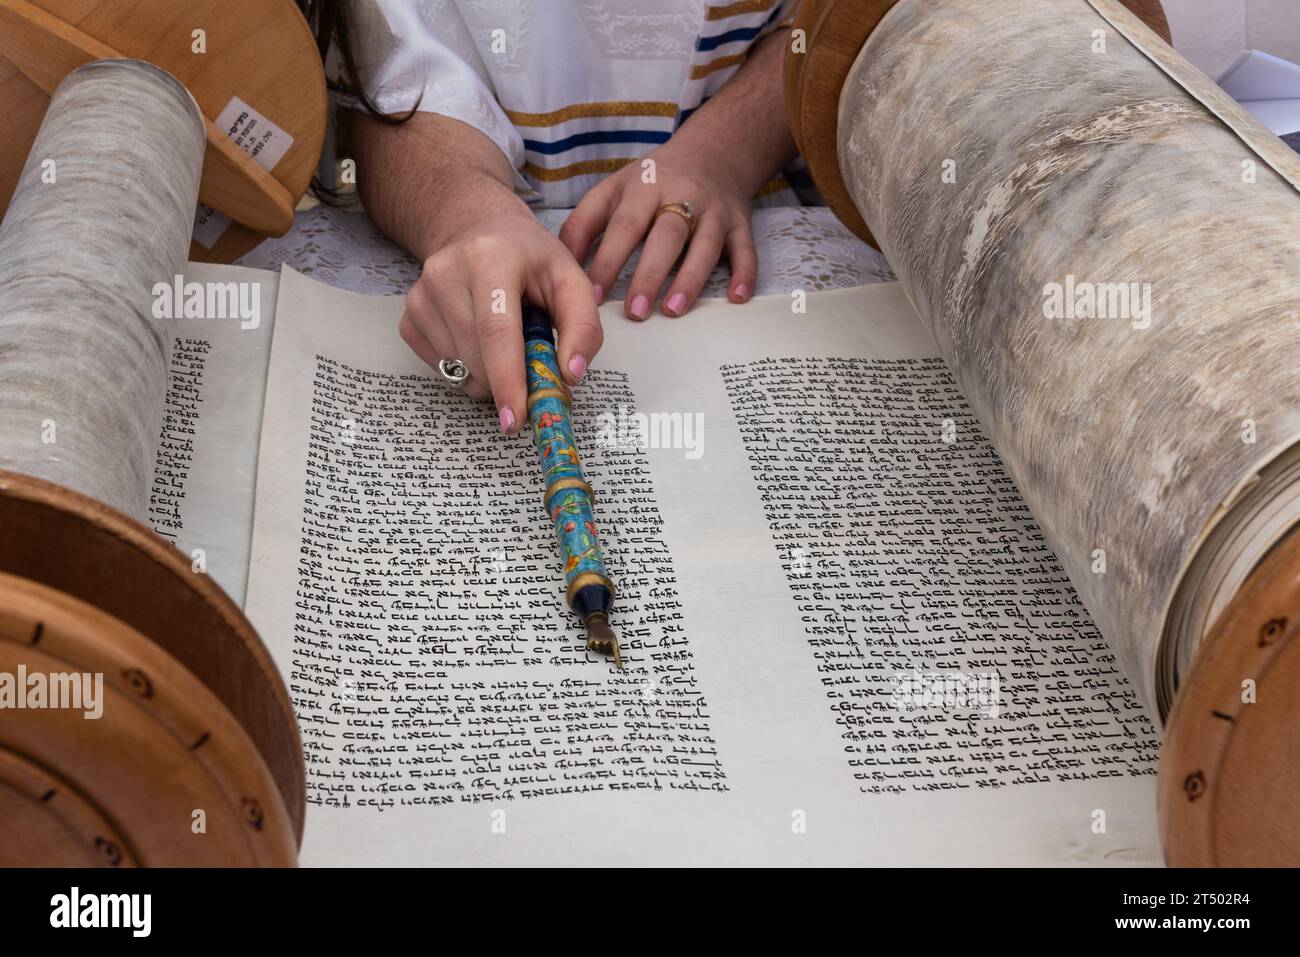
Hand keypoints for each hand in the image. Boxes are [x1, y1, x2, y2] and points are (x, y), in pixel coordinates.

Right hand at [398, 173, 601, 434]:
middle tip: (532, 371)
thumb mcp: (570, 279)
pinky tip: (478, 339)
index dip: (507, 379)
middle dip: (508, 382)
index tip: (515, 420)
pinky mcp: (408, 317)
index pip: (496, 329)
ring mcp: (420, 296)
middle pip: (477, 357)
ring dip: (489, 375)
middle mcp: (446, 273)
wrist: (476, 229)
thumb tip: (570, 376)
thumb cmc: (529, 259)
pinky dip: (467, 368)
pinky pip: (442, 369)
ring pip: (459, 369)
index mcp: (491, 258)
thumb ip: (583, 327)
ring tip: (505, 339)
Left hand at [558, 136, 758, 320]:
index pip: (625, 226)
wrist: (713, 151)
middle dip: (650, 274)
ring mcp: (714, 211)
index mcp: (644, 189)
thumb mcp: (613, 189)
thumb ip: (584, 224)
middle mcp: (681, 196)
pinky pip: (745, 249)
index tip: (594, 294)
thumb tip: (560, 263)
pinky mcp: (740, 224)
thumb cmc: (653, 180)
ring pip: (706, 245)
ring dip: (690, 278)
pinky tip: (737, 297)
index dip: (609, 260)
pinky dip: (745, 273)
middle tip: (635, 312)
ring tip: (673, 310)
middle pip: (667, 235)